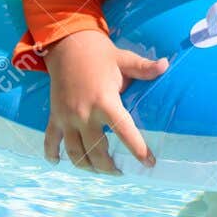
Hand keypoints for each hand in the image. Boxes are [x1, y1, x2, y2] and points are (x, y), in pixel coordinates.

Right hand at [42, 29, 167, 172]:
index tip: (149, 164)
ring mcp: (66, 117)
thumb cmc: (99, 53)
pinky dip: (52, 154)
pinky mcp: (54, 116)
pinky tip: (58, 163)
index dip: (138, 150)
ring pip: (74, 152)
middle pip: (96, 151)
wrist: (66, 45)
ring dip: (86, 166)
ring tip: (99, 171)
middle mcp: (84, 113)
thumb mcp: (124, 59)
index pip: (124, 132)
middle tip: (120, 172)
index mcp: (105, 101)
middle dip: (109, 167)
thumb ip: (144, 68)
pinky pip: (50, 141)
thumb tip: (166, 64)